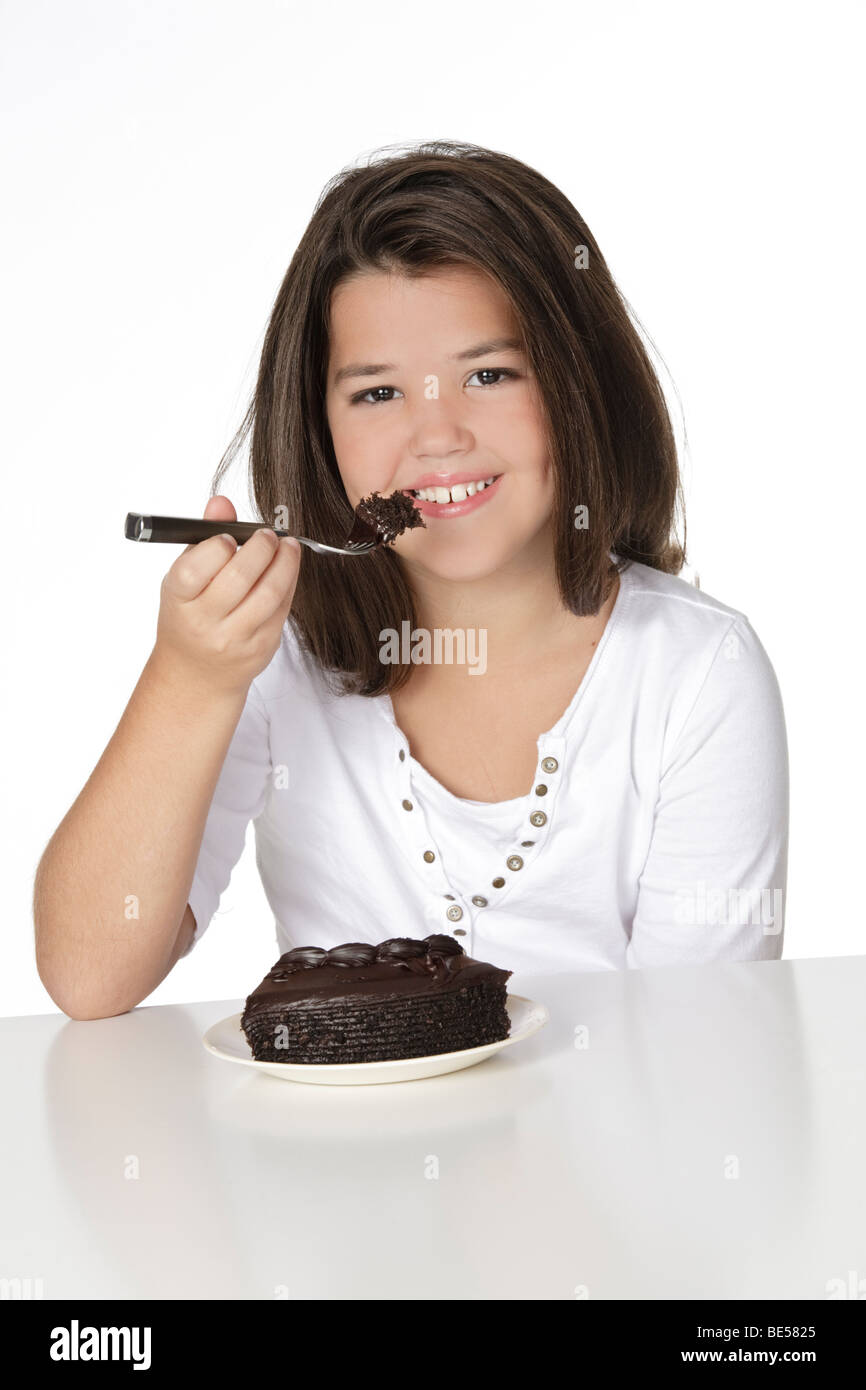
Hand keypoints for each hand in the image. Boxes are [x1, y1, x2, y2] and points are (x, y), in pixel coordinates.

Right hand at [151, 495, 300, 698]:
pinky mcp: (262, 647)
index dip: (217, 548)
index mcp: (178, 601)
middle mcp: (204, 623)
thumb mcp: (184, 579)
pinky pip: (283, 609)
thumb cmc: (189, 616)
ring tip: (287, 545)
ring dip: (285, 563)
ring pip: (269, 593)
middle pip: (240, 578)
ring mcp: (235, 639)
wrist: (197, 673)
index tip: (231, 537)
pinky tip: (287, 568)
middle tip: (268, 534)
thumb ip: (203, 539)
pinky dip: (289, 583)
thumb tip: (221, 502)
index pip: (195, 570)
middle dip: (261, 548)